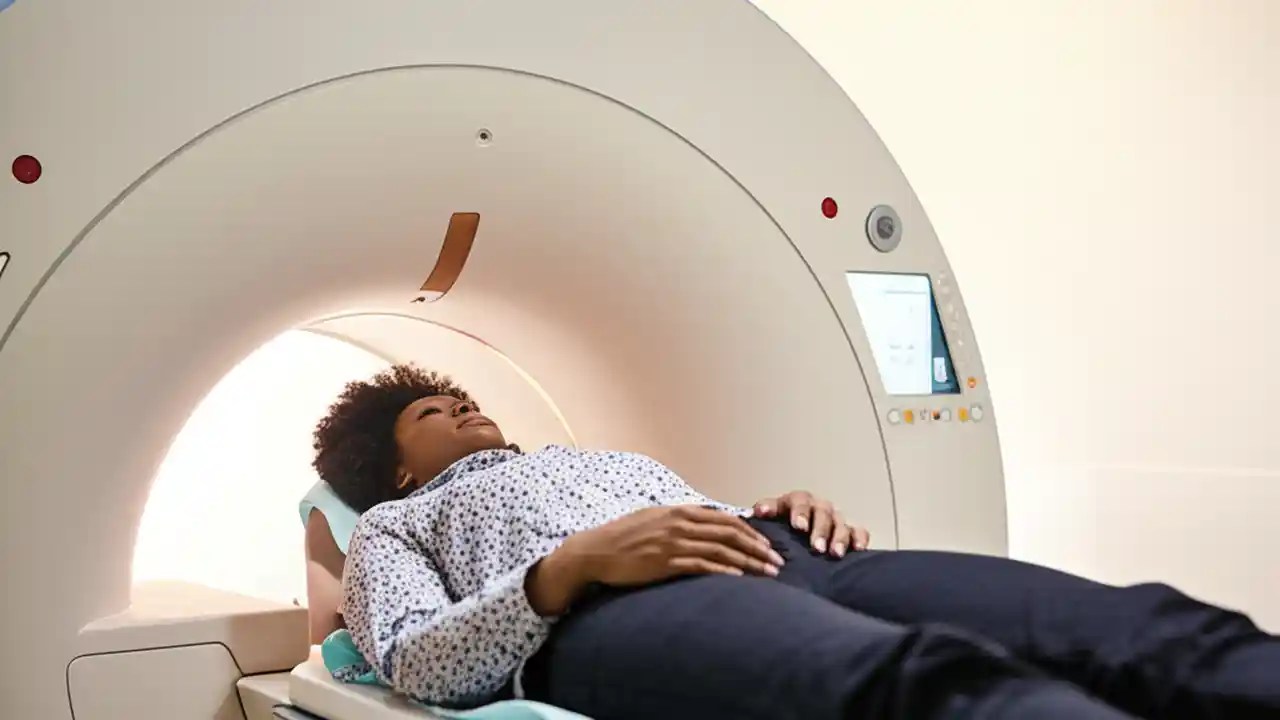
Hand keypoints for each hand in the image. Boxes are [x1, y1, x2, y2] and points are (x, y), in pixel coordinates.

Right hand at [525, 506, 784, 615]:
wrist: (595, 551)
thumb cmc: (624, 538)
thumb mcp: (655, 520)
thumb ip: (681, 522)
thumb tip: (706, 526)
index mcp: (680, 511)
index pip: (726, 519)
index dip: (751, 532)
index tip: (768, 546)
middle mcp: (680, 524)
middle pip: (730, 534)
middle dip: (759, 548)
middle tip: (778, 562)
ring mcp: (673, 543)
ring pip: (721, 551)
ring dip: (749, 562)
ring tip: (768, 574)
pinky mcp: (665, 562)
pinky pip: (701, 566)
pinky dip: (724, 571)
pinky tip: (739, 579)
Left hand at [752, 490, 869, 557]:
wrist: (790, 537)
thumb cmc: (778, 526)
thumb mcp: (767, 516)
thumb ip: (764, 511)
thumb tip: (758, 512)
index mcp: (797, 501)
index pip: (800, 501)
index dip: (800, 513)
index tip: (798, 526)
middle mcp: (818, 507)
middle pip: (823, 513)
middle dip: (820, 530)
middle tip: (816, 546)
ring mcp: (835, 520)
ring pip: (841, 524)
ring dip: (838, 538)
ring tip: (834, 553)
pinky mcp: (849, 533)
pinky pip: (859, 532)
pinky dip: (860, 539)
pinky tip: (857, 550)